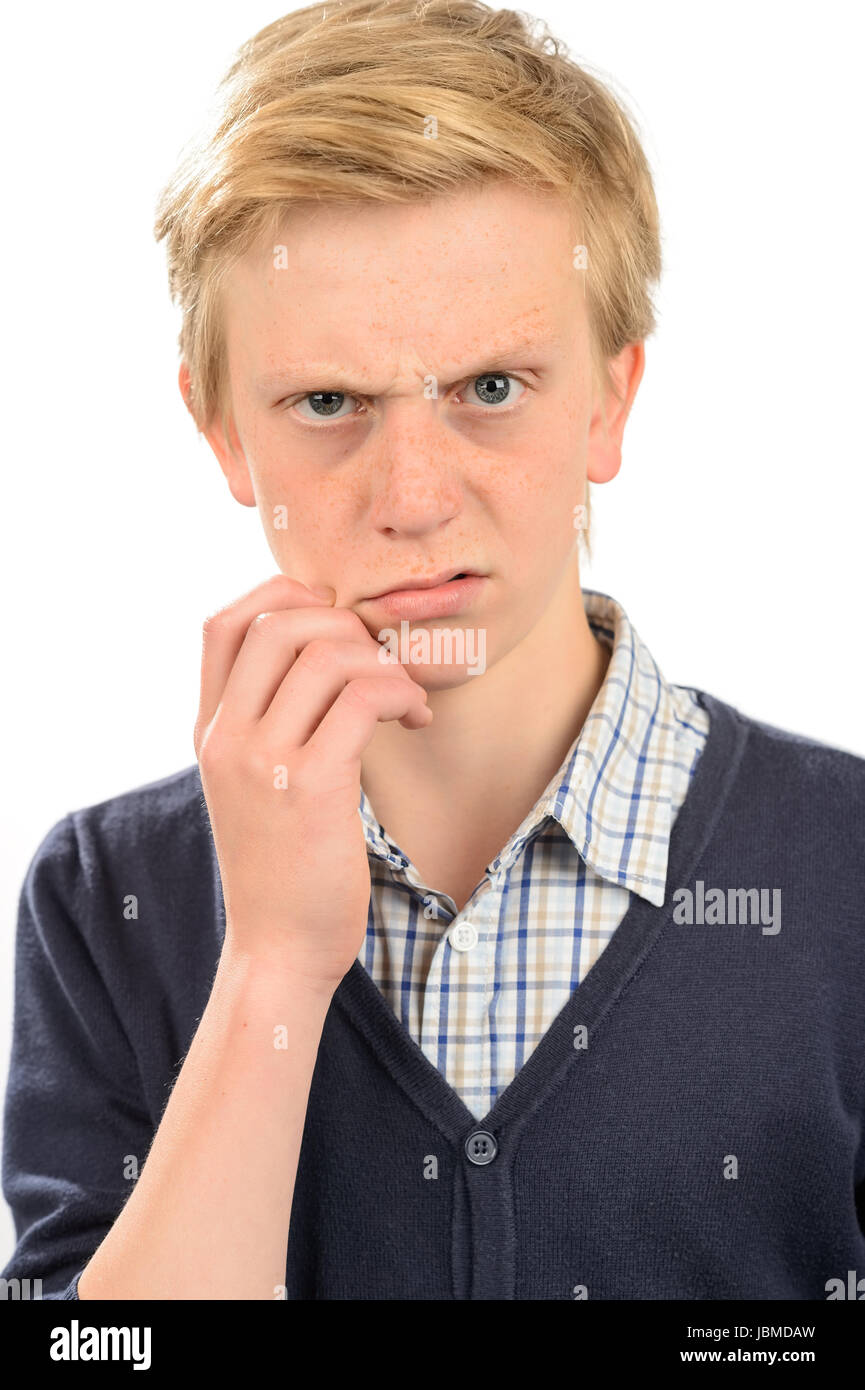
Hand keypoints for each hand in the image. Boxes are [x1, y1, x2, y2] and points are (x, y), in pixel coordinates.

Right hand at [194, 574, 431, 989]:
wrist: (278, 950)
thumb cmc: (281, 868)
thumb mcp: (251, 787)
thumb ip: (267, 725)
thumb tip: (324, 657)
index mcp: (210, 731)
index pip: (223, 623)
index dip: (281, 596)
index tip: (334, 620)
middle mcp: (226, 737)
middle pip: (279, 622)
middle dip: (346, 624)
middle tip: (381, 664)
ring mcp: (262, 759)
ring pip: (328, 654)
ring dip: (386, 664)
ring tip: (408, 701)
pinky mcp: (310, 785)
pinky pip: (364, 697)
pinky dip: (402, 694)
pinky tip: (416, 719)